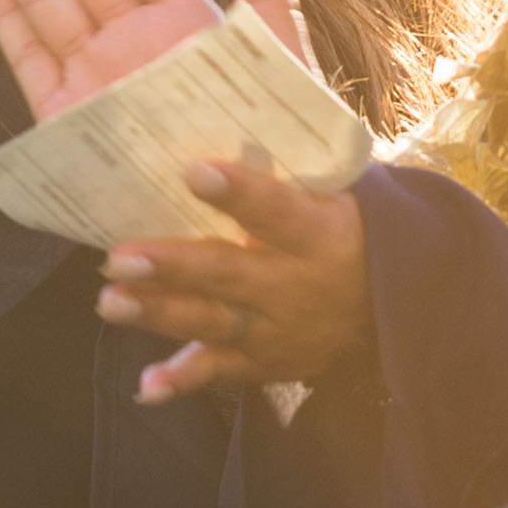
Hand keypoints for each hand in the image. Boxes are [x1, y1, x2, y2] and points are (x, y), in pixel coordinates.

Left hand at [101, 157, 371, 405]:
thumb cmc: (345, 233)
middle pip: (228, 273)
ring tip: (111, 302)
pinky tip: (147, 386)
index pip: (276, 210)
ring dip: (159, 314)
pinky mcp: (263, 361)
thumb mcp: (336, 199)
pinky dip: (183, 380)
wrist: (397, 311)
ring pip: (212, 320)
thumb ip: (286, 175)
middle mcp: (294, 285)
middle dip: (172, 267)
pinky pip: (220, 371)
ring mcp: (277, 329)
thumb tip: (222, 121)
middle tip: (118, 258)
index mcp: (318, 233)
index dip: (238, 193)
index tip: (194, 172)